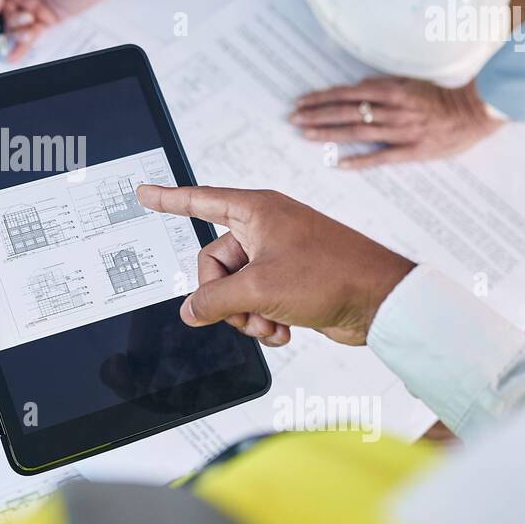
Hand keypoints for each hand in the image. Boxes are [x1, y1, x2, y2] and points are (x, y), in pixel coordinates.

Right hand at [137, 185, 414, 346]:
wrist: (382, 300)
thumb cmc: (331, 275)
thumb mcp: (259, 289)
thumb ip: (214, 300)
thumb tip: (190, 311)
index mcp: (255, 210)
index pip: (199, 200)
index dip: (167, 199)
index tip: (142, 192)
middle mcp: (264, 228)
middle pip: (214, 263)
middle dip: (224, 297)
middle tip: (244, 312)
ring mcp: (277, 255)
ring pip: (234, 288)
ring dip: (245, 314)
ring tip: (270, 324)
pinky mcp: (289, 280)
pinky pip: (255, 300)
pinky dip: (263, 319)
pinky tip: (282, 331)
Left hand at [290, 77, 503, 168]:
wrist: (478, 109)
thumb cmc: (445, 95)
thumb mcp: (412, 82)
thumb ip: (384, 84)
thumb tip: (357, 88)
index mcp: (392, 90)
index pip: (347, 94)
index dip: (322, 97)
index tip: (301, 101)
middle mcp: (392, 110)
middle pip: (346, 112)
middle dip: (316, 115)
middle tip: (292, 118)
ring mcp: (401, 131)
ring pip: (357, 132)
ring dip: (328, 134)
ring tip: (304, 134)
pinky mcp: (413, 151)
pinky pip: (380, 157)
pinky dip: (358, 160)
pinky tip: (336, 163)